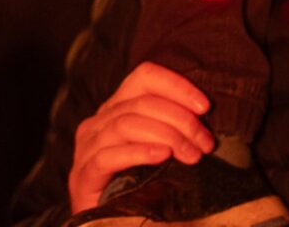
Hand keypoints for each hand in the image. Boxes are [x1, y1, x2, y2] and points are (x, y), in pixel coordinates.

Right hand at [68, 62, 215, 211]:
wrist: (110, 225)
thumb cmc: (142, 186)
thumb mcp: (161, 149)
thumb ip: (174, 128)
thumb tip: (206, 116)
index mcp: (117, 108)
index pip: (145, 77)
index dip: (176, 85)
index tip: (205, 106)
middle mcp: (98, 122)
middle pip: (141, 102)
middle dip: (181, 119)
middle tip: (205, 143)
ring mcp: (86, 148)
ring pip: (126, 124)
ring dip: (166, 136)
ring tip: (191, 154)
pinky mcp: (82, 176)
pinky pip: (108, 156)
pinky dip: (139, 152)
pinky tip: (161, 157)